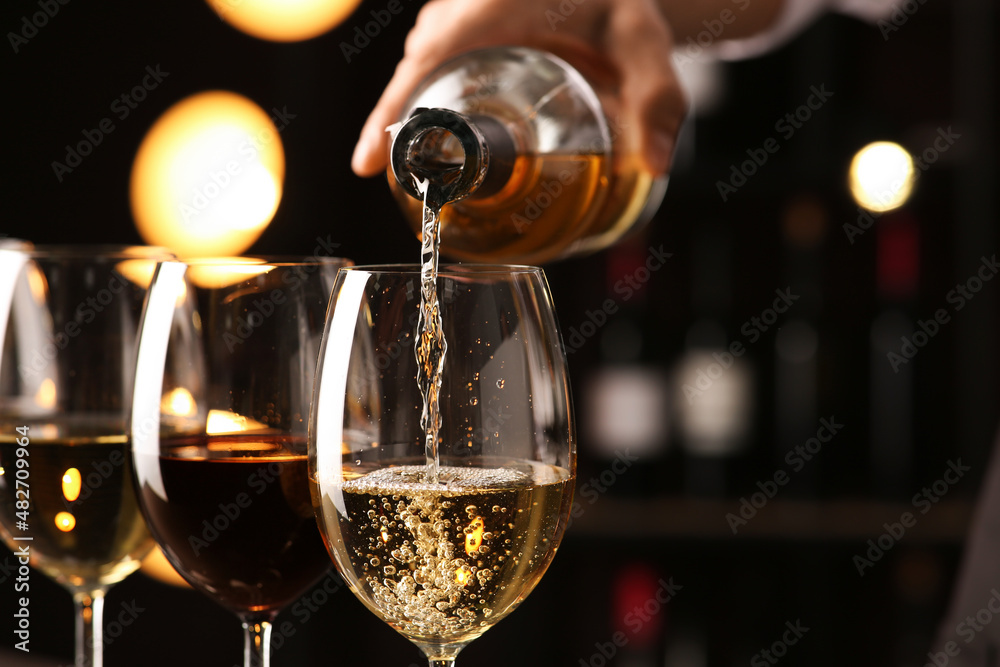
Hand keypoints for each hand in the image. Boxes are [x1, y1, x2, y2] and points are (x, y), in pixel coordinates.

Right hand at [351, 0, 686, 177]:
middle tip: (421, 185)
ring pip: (419, 67)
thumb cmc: (620, 0)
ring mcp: (457, 12)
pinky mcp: (459, 25)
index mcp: (497, 2)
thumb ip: (658, 96)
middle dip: (405, 126)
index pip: (430, 57)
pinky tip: (439, 139)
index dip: (393, 111)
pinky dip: (424, 100)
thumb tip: (655, 163)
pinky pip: (430, 64)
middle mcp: (465, 4)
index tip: (368, 164)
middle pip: (417, 69)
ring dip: (415, 115)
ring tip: (429, 168)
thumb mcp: (644, 40)